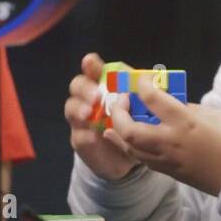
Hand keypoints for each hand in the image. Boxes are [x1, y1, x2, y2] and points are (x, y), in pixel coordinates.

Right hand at [64, 53, 140, 180]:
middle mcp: (89, 99)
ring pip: (72, 108)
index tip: (90, 61)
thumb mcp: (142, 108)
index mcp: (104, 86)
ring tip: (88, 114)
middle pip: (78, 85)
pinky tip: (91, 136)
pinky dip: (84, 134)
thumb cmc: (136, 125)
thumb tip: (149, 80)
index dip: (91, 64)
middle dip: (85, 88)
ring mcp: (82, 120)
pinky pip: (78, 135)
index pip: (94, 70)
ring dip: (79, 109)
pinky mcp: (81, 140)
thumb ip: (141, 93)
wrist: (130, 158)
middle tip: (96, 95)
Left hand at [106, 74, 220, 195]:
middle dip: (118, 112)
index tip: (140, 80)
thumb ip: (189, 108)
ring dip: (119, 130)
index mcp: (184, 122)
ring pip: (129, 147)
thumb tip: (172, 104)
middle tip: (123, 101)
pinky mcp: (168, 173)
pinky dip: (130, 146)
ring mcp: (166, 160)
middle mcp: (170, 141)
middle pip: (128, 129)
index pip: (152, 98)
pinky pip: (141, 159)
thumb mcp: (215, 115)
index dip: (141, 85)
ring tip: (121, 118)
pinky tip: (126, 137)